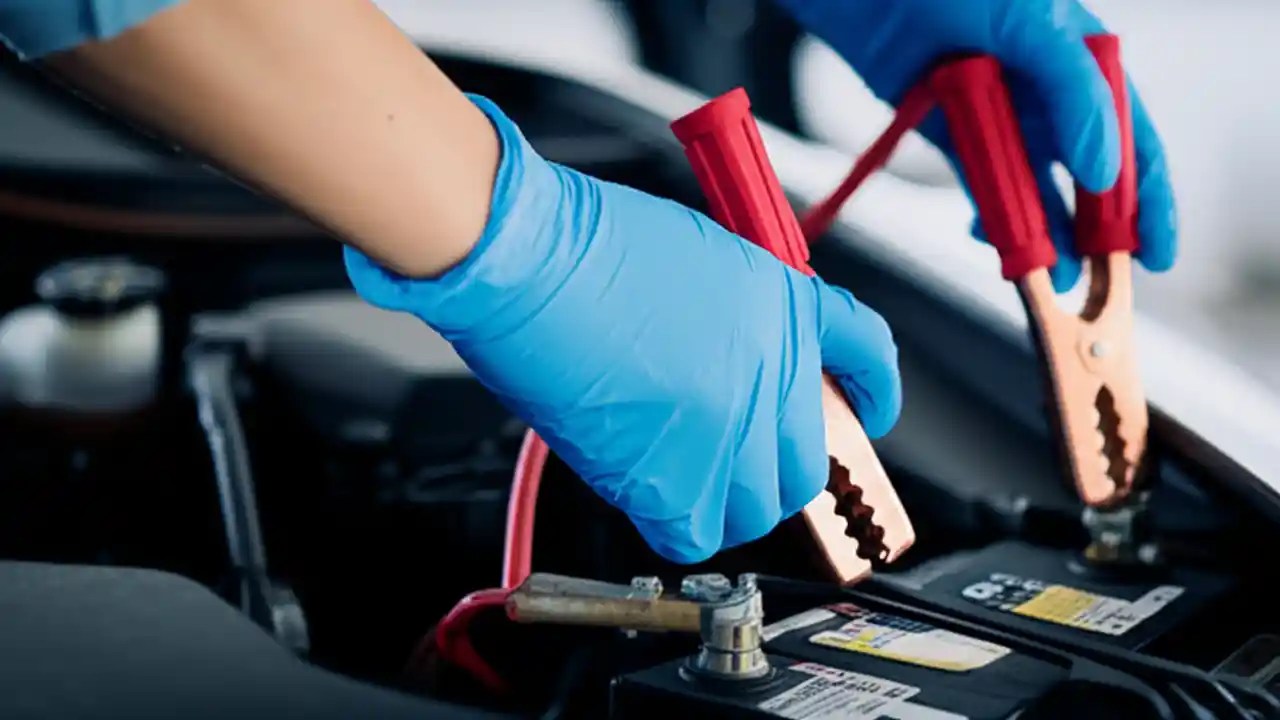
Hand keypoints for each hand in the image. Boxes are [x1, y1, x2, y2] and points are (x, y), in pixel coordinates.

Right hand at [345, 96, 900, 563]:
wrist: (533, 265)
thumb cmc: (588, 244)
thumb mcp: (699, 256)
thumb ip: (736, 316)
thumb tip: (729, 361)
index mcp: (784, 307)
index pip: (865, 357)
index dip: (874, 393)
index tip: (872, 411)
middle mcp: (771, 375)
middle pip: (808, 463)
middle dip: (776, 467)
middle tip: (733, 459)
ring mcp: (729, 432)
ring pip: (756, 508)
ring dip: (725, 500)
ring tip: (678, 471)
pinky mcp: (673, 479)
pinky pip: (695, 532)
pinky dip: (675, 522)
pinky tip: (646, 486)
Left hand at [774, 0, 1176, 291]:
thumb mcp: (1030, 22)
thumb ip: (1072, 92)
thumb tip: (1102, 170)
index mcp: (1083, 62)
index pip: (1132, 138)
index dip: (1148, 198)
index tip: (1154, 252)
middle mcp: (1046, 93)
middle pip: (1086, 175)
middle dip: (1096, 230)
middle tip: (1098, 281)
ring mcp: (998, 113)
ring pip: (1033, 187)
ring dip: (1044, 234)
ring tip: (1046, 278)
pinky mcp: (951, 129)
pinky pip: (983, 183)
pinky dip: (994, 217)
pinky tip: (998, 244)